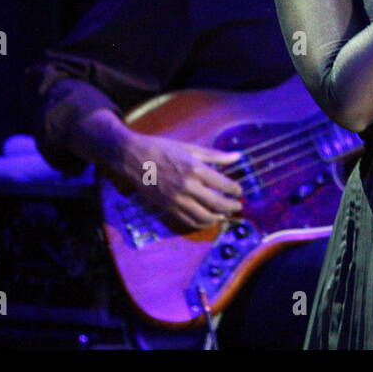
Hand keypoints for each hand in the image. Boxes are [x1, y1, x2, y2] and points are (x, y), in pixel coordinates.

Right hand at [118, 132, 245, 230]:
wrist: (133, 158)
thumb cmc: (162, 149)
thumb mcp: (190, 148)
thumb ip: (216, 155)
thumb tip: (238, 156)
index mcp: (195, 169)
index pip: (223, 185)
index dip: (235, 190)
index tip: (239, 191)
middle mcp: (187, 187)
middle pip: (217, 204)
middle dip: (231, 207)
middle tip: (237, 206)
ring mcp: (176, 200)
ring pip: (203, 217)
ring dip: (218, 218)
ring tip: (224, 215)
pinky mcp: (167, 208)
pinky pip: (188, 221)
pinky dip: (201, 223)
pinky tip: (207, 219)